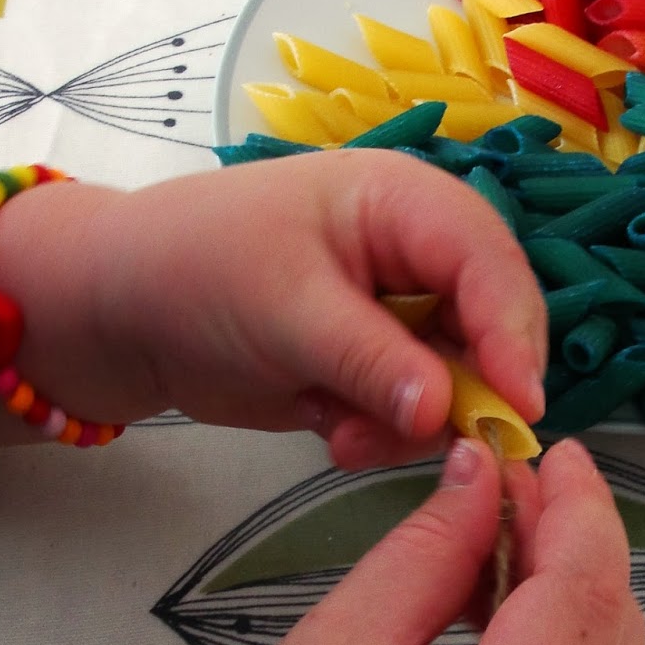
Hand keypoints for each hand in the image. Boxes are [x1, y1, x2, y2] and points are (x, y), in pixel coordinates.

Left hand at [0, 152, 547, 466]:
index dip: (512, 333)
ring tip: (346, 439)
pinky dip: (384, 435)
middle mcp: (420, 256)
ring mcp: (403, 314)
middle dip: (463, 391)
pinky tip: (334, 434)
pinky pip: (417, 412)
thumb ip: (372, 361)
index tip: (521, 408)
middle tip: (429, 437)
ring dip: (414, 425)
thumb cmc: (197, 269)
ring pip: (460, 383)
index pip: (490, 264)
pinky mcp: (381, 366)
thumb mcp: (286, 310)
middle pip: (491, 328)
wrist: (123, 313)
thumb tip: (446, 411)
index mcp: (407, 204)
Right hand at [154, 439, 644, 644]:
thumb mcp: (340, 642)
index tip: (552, 448)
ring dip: (575, 597)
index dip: (581, 510)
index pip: (587, 598)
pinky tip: (502, 615)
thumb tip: (486, 468)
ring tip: (496, 548)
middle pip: (619, 631)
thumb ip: (430, 548)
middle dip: (577, 548)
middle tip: (506, 491)